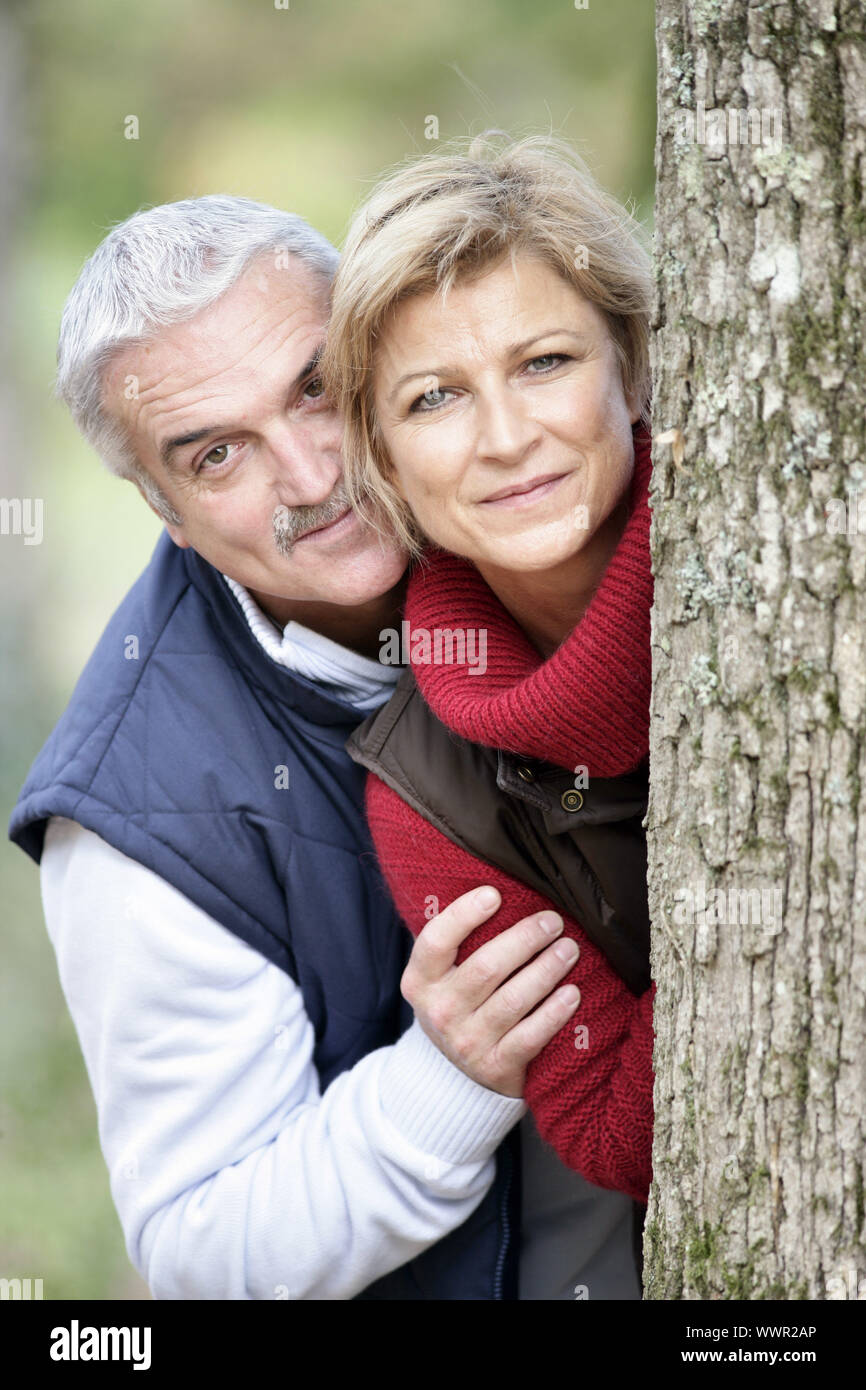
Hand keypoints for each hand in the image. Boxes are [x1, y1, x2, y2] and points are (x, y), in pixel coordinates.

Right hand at [401, 886, 580, 1097]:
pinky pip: (530, 1036)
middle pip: (486, 967)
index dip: (464, 915)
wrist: (459, 1073)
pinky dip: (554, 1013)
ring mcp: (466, 1043)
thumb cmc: (461, 1003)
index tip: (495, 894)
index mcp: (420, 981)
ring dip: (547, 970)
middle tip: (553, 921)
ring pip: (514, 999)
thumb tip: (502, 890)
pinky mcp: (495, 1068)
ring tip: (569, 949)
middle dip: (525, 939)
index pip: (436, 941)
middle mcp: (439, 1012)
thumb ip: (461, 941)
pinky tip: (572, 993)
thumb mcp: (444, 975)